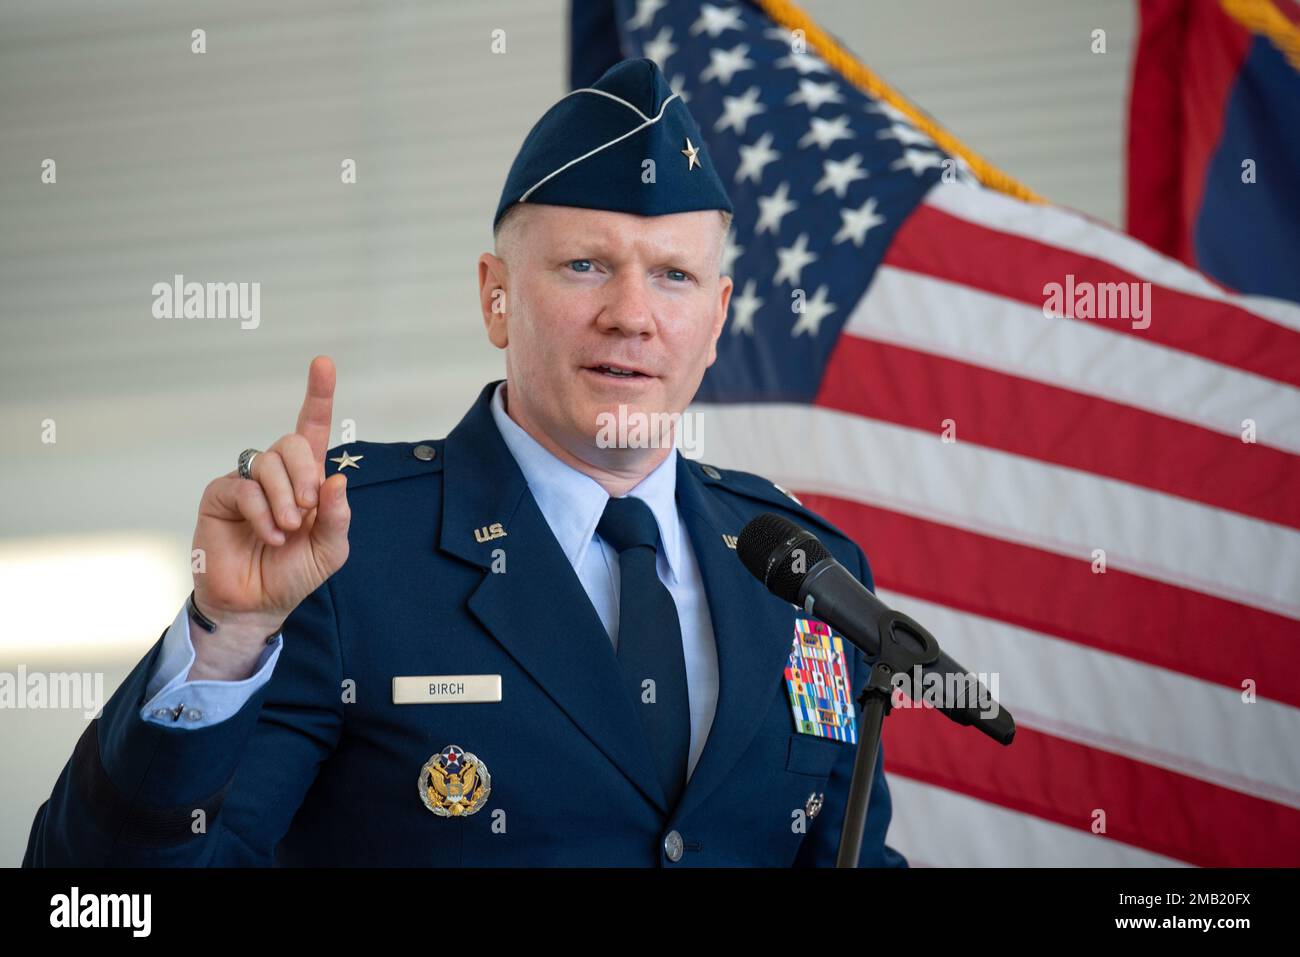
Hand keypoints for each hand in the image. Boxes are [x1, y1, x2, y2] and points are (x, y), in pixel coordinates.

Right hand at [189, 356, 350, 662]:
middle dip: (306, 475)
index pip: (312, 429)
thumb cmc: (294, 572)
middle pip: (293, 442)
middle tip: (308, 508)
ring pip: (269, 463)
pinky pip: (244, 486)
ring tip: (286, 530)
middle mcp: (276, 474)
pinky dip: (262, 512)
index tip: (323, 363)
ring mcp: (247, 481)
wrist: (258, 603)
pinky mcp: (220, 496)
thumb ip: (338, 516)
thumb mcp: (330, 548)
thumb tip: (337, 480)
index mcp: (307, 480)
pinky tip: (269, 534)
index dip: (318, 395)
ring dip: (286, 499)